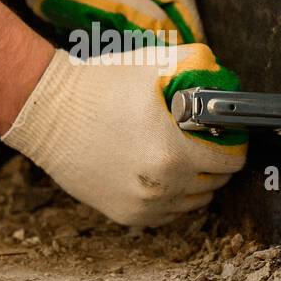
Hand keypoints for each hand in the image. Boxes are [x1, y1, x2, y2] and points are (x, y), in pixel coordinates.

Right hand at [1, 43, 246, 226]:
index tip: (223, 131)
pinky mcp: (126, 215)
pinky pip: (168, 214)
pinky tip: (160, 172)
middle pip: (216, 183)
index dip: (232, 141)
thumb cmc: (100, 86)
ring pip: (194, 202)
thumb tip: (224, 80)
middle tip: (201, 140)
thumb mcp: (154, 66)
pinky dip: (171, 196)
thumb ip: (198, 67)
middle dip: (214, 160)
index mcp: (173, 153)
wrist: (48, 113)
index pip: (231, 160)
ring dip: (195, 180)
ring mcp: (143, 206)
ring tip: (179, 154)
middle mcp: (161, 187)